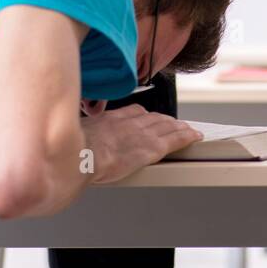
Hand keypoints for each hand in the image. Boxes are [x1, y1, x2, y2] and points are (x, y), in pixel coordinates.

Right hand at [80, 104, 202, 185]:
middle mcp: (129, 123)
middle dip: (165, 120)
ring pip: (167, 127)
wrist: (78, 155)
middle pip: (154, 118)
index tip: (148, 117)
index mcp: (111, 118)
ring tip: (188, 129)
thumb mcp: (74, 135)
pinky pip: (175, 139)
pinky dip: (187, 136)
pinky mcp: (151, 148)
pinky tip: (195, 136)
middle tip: (174, 123)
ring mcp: (142, 134)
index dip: (145, 115)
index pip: (134, 112)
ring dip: (179, 127)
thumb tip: (72, 142)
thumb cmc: (71, 150)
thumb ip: (80, 136)